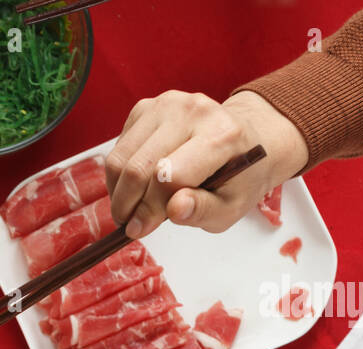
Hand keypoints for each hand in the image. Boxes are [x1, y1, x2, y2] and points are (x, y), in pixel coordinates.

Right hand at [104, 90, 308, 239]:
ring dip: (118, 191)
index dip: (149, 209)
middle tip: (129, 224)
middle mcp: (193, 111)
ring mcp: (167, 104)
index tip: (139, 230)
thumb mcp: (231, 208)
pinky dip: (119, 174)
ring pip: (120, 157)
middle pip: (138, 167)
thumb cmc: (238, 178)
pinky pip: (118, 147)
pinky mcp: (147, 106)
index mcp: (222, 135)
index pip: (169, 175)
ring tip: (130, 208)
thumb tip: (174, 209)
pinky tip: (137, 184)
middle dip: (127, 204)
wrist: (244, 141)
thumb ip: (203, 211)